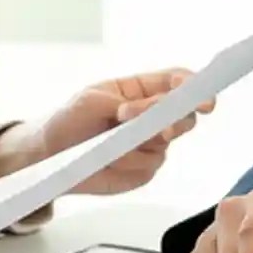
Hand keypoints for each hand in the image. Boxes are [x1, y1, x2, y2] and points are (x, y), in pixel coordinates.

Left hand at [0, 69, 215, 192]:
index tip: (202, 99)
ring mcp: (150, 145)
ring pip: (165, 144)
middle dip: (175, 122)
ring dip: (139, 145)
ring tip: (110, 145)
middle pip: (184, 116)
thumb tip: (155, 111)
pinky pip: (150, 166)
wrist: (50, 157)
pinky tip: (109, 161)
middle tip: (158, 129)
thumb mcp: (92, 101)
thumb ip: (128, 104)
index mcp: (141, 91)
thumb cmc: (69, 119)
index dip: (194, 88)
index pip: (177, 82)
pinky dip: (130, 163)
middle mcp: (152, 117)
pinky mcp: (143, 169)